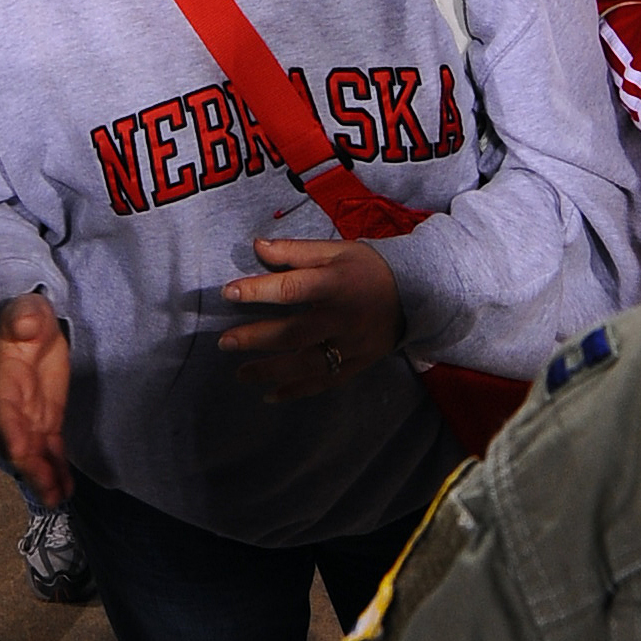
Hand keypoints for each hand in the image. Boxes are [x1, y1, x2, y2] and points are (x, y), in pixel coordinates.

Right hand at [0, 293, 72, 501]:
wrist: (31, 326)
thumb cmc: (26, 319)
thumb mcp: (26, 312)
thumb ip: (24, 317)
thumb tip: (25, 322)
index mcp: (6, 383)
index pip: (6, 412)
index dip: (12, 433)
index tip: (20, 453)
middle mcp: (15, 408)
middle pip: (20, 443)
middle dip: (32, 468)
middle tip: (48, 491)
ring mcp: (31, 418)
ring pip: (36, 454)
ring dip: (45, 478)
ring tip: (59, 499)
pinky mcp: (47, 421)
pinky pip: (52, 451)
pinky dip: (58, 470)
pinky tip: (67, 489)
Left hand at [218, 233, 402, 399]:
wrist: (416, 293)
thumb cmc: (367, 267)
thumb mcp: (335, 250)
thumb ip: (295, 251)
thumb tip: (257, 246)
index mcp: (336, 284)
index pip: (292, 288)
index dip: (258, 291)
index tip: (228, 292)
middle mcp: (343, 318)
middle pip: (295, 333)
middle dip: (257, 338)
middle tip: (225, 342)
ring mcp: (352, 345)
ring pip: (307, 364)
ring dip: (271, 371)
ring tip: (241, 373)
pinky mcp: (358, 364)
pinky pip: (325, 381)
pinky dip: (297, 391)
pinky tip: (271, 395)